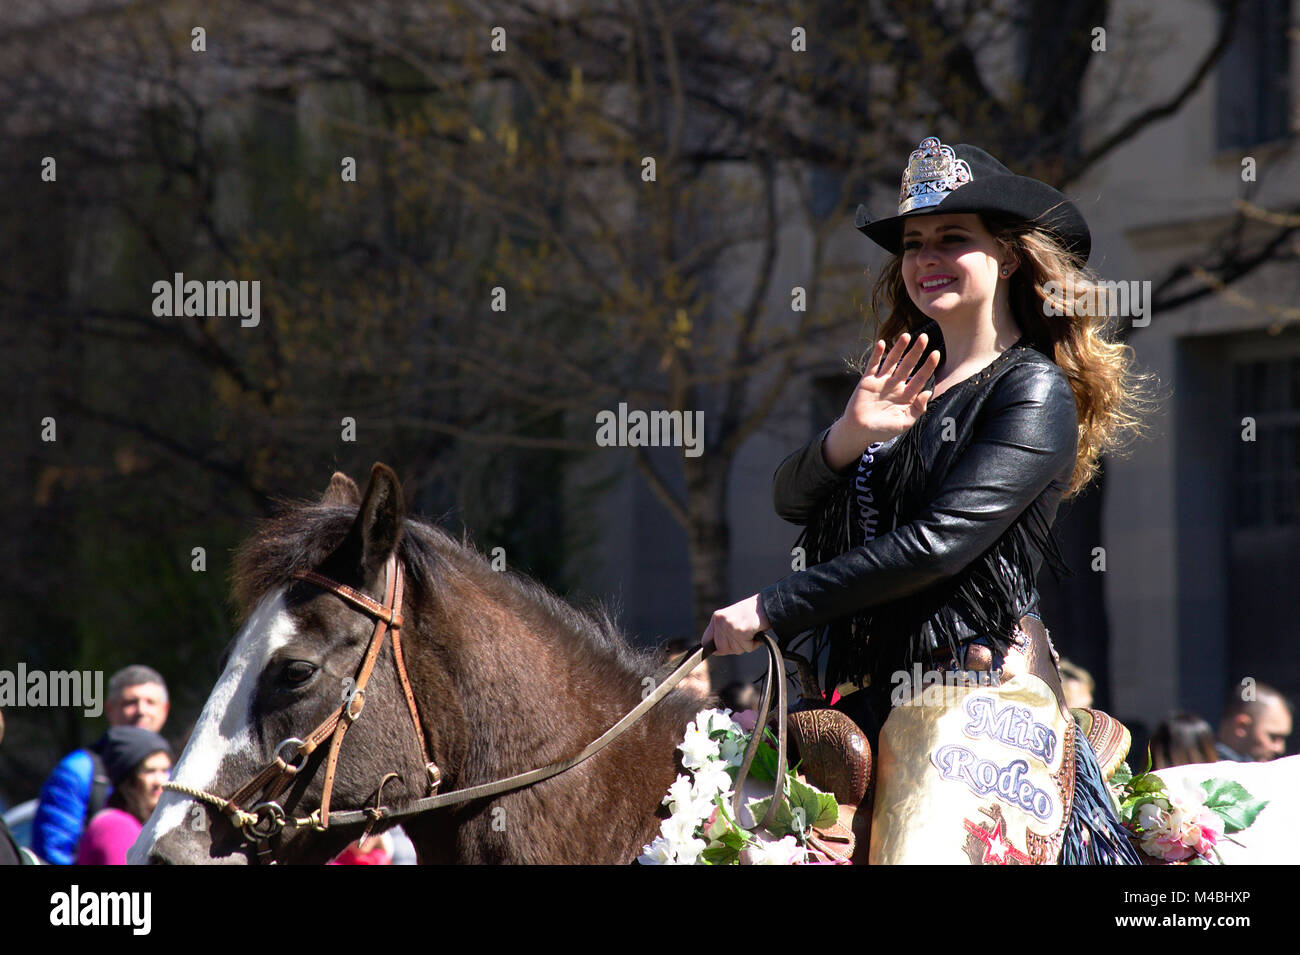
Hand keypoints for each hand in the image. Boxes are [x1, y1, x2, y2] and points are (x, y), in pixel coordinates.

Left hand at [702, 594, 769, 655]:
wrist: (767, 604)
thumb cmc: (753, 613)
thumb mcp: (733, 619)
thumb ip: (723, 633)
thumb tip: (716, 652)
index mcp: (717, 617)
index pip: (706, 640)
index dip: (715, 648)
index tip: (723, 649)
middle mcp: (721, 621)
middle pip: (722, 649)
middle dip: (735, 647)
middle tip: (745, 636)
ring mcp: (730, 626)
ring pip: (735, 650)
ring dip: (746, 645)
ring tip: (751, 631)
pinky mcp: (740, 631)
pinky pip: (747, 648)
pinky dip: (754, 644)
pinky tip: (756, 632)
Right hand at [823, 332, 939, 470]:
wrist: (859, 432)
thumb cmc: (882, 430)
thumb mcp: (904, 423)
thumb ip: (917, 409)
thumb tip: (928, 392)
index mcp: (907, 396)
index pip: (920, 378)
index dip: (928, 366)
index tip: (936, 354)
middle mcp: (896, 386)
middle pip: (908, 365)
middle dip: (916, 351)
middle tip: (924, 337)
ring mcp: (882, 382)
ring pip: (892, 361)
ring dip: (899, 348)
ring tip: (906, 335)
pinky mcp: (868, 381)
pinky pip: (873, 365)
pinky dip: (877, 354)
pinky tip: (882, 343)